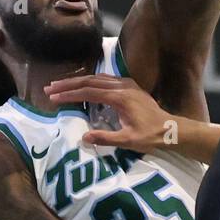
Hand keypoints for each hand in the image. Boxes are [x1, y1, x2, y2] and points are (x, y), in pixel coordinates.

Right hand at [44, 74, 172, 153]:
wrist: (170, 128)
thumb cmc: (150, 136)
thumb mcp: (128, 141)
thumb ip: (106, 138)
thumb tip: (83, 137)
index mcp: (120, 97)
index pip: (89, 92)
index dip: (69, 94)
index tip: (53, 97)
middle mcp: (122, 86)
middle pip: (90, 80)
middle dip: (69, 84)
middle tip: (50, 88)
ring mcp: (126, 84)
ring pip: (97, 77)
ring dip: (78, 81)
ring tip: (60, 85)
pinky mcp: (130, 86)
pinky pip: (105, 79)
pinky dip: (90, 81)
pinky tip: (83, 85)